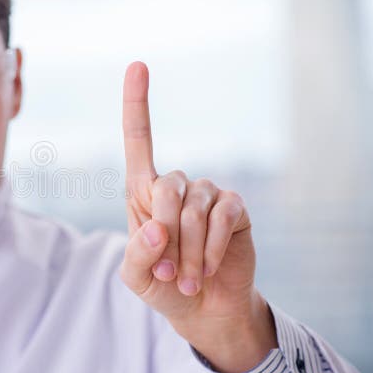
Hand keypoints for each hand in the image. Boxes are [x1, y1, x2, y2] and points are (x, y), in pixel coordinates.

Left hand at [118, 62, 276, 372]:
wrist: (204, 309)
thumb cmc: (164, 287)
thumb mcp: (137, 278)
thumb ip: (139, 254)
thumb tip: (157, 225)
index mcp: (143, 192)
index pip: (138, 140)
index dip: (137, 103)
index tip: (138, 64)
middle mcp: (175, 185)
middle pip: (166, 188)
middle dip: (167, 237)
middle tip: (169, 274)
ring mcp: (208, 194)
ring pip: (195, 210)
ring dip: (190, 253)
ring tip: (188, 280)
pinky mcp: (235, 209)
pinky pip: (224, 218)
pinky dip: (213, 250)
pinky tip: (210, 268)